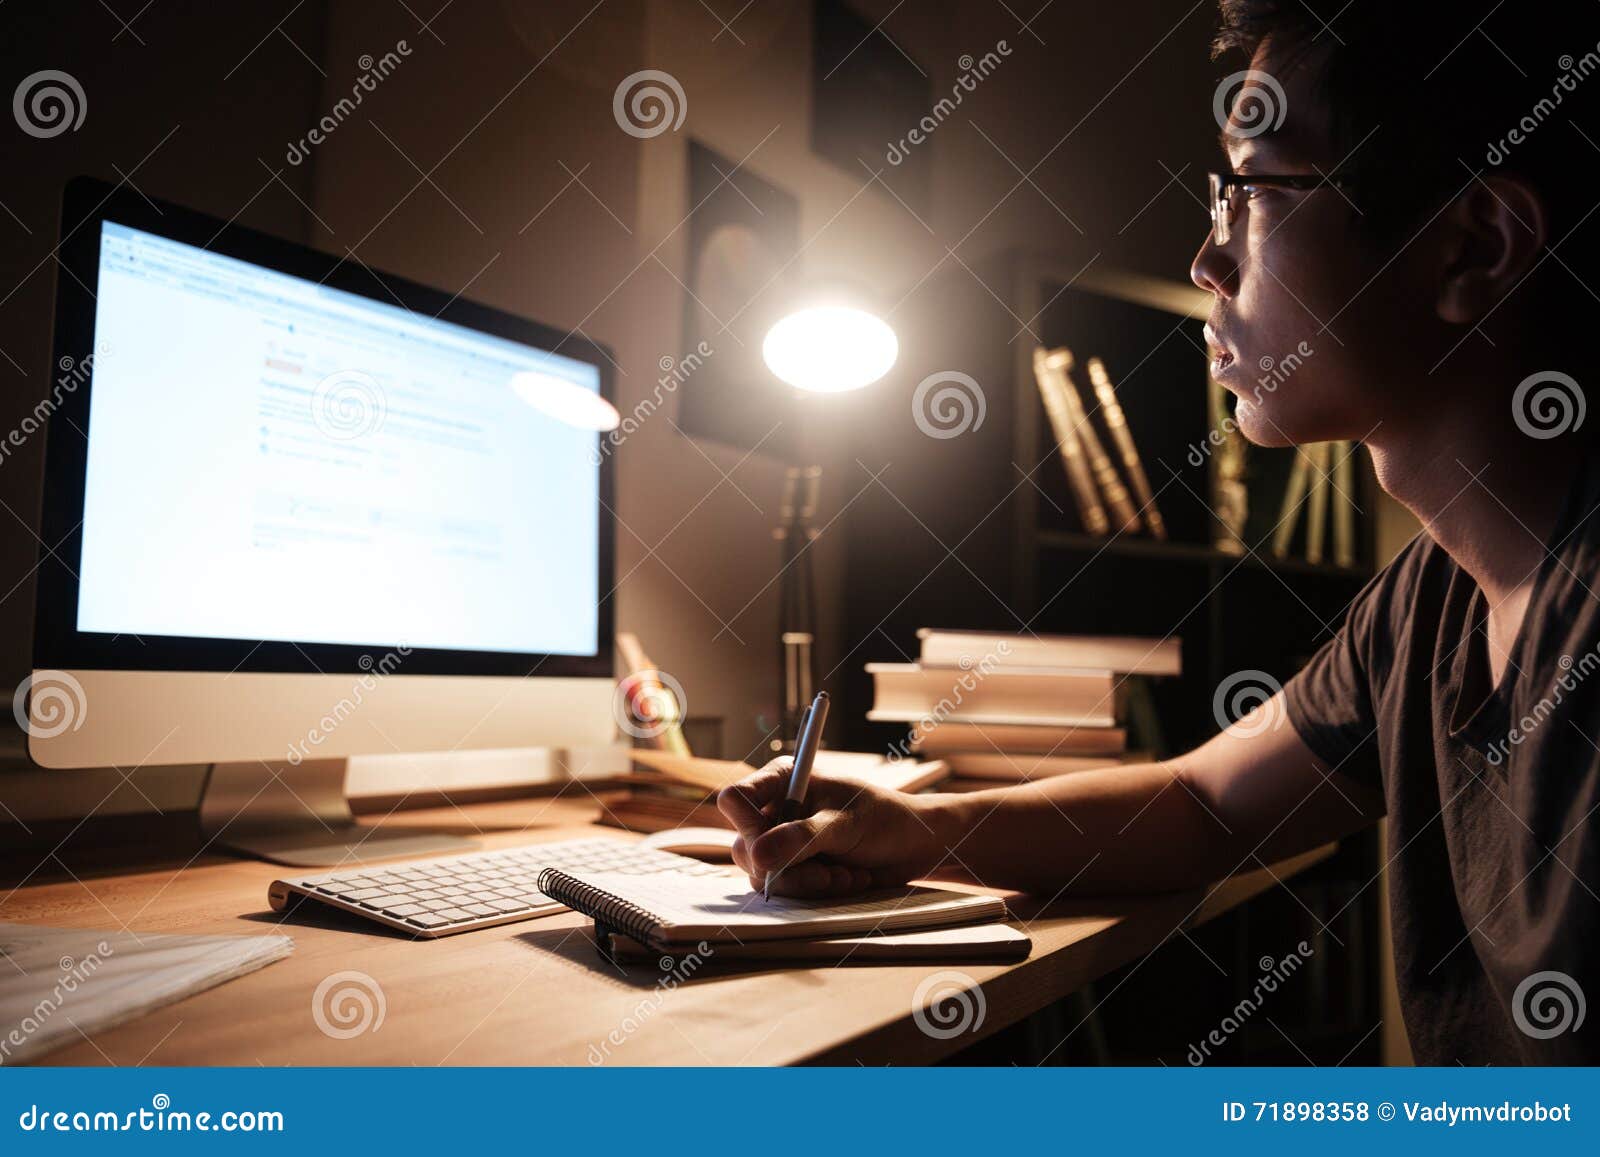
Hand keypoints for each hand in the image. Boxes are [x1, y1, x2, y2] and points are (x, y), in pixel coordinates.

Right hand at [716, 758, 948, 897]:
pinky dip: (817, 892)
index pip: (736, 800)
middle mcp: (775, 810)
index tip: (773, 845)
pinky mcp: (794, 870)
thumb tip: (758, 855)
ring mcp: (782, 842)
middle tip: (827, 870)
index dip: (747, 825)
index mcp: (783, 781)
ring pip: (763, 875)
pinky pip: (785, 891)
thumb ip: (802, 837)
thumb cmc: (885, 819)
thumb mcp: (846, 824)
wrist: (914, 847)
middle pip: (744, 846)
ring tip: (845, 875)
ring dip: (808, 883)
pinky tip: (847, 880)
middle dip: (787, 866)